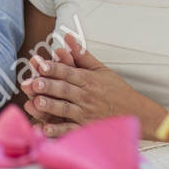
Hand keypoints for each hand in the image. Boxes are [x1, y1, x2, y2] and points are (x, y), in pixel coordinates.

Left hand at [21, 37, 148, 137]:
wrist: (136, 114)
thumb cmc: (116, 90)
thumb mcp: (101, 69)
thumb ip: (82, 54)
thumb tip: (67, 37)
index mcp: (88, 80)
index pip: (68, 72)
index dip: (54, 68)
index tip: (41, 64)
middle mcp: (86, 97)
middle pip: (64, 90)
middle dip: (48, 86)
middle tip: (33, 83)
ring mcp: (85, 114)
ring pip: (65, 109)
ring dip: (50, 106)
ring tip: (36, 102)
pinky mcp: (86, 129)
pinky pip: (70, 130)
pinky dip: (57, 131)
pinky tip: (45, 129)